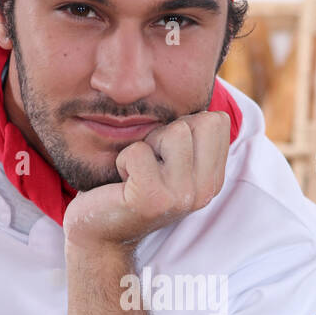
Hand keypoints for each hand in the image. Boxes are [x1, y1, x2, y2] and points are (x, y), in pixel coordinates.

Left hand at [62, 109, 229, 250]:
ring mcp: (182, 197)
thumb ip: (188, 134)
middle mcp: (205, 191)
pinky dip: (123, 160)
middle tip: (147, 164)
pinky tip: (122, 184)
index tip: (164, 154)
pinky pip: (137, 151)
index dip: (183, 125)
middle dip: (164, 133)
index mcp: (213, 178)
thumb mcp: (167, 158)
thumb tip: (197, 81)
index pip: (216, 119)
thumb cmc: (128, 185)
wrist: (99, 232)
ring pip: (174, 132)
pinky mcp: (153, 200)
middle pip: (199, 121)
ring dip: (145, 145)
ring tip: (136, 172)